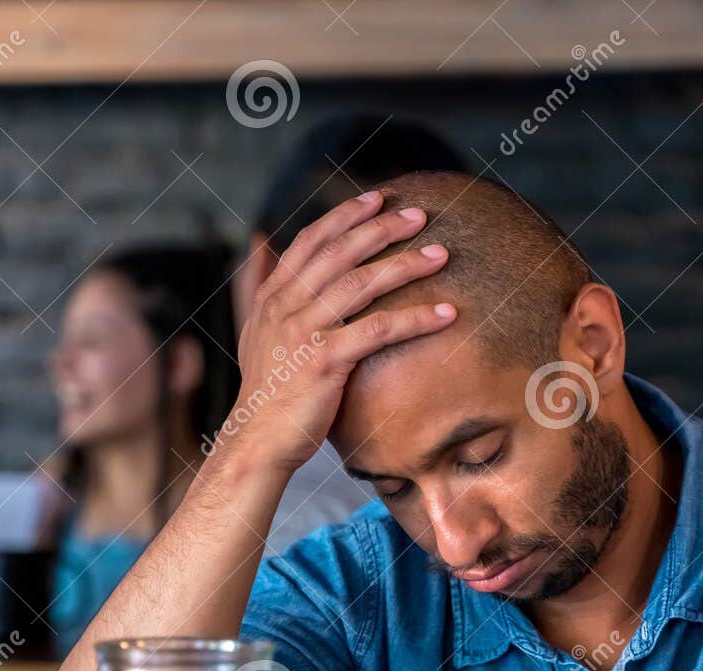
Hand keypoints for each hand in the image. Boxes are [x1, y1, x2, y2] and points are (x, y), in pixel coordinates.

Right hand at [229, 189, 456, 471]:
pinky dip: (415, 318)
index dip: (344, 215)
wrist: (257, 441)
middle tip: (418, 214)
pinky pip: (377, 330)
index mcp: (272, 297)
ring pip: (361, 283)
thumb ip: (271, 296)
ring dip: (405, 265)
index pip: (310, 241)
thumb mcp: (260, 336)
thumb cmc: (270, 394)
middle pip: (339, 252)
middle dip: (382, 228)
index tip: (377, 198)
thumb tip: (267, 252)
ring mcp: (303, 332)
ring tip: (441, 254)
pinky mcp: (323, 361)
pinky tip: (445, 313)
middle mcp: (284, 306)